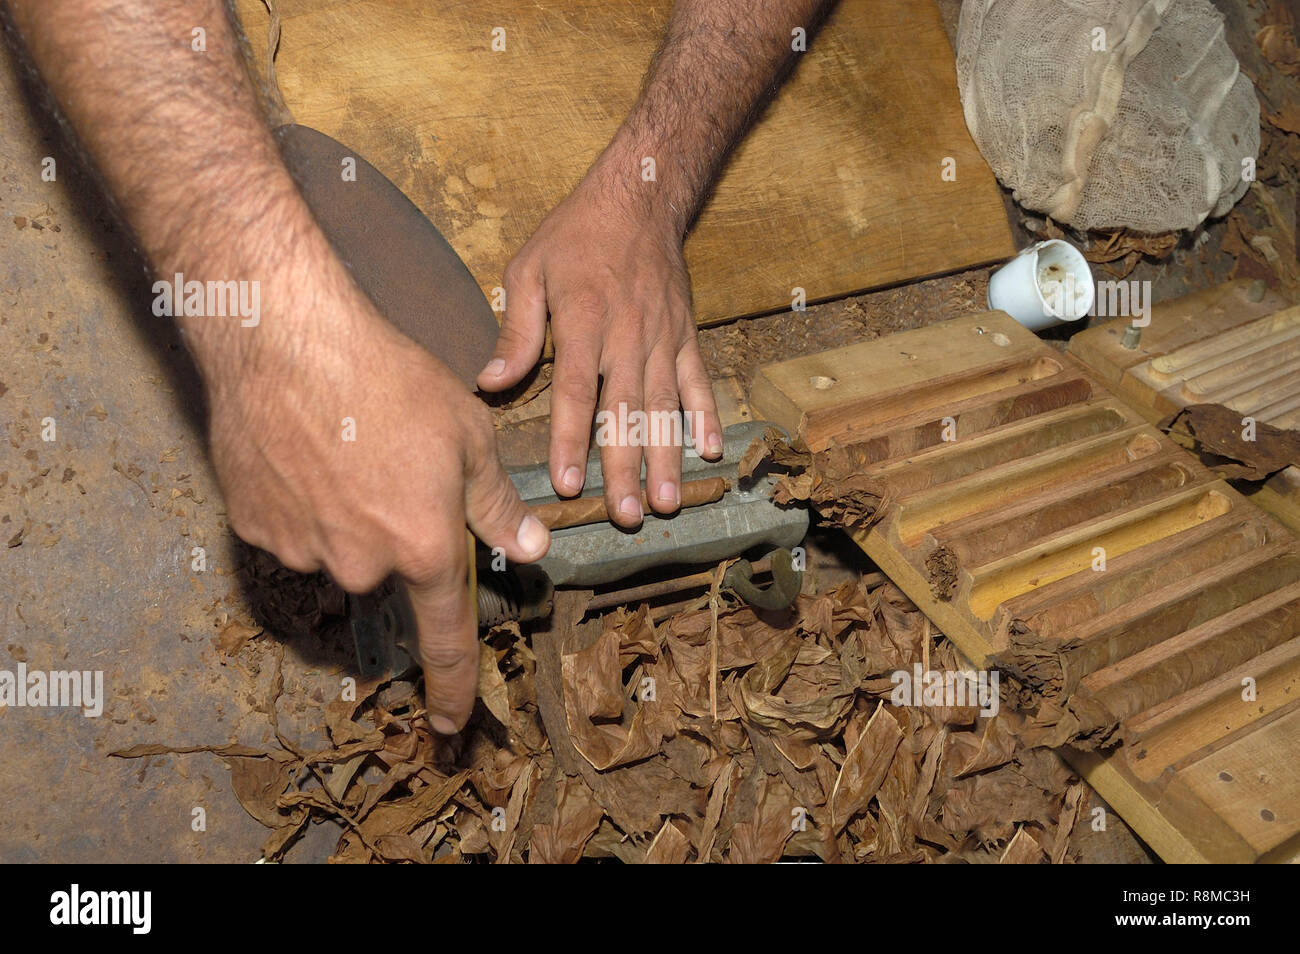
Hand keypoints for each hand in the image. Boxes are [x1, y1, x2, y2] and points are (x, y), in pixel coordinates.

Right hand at [207, 277, 548, 733]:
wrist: (287, 342)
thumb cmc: (390, 379)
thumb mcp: (468, 435)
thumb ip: (498, 504)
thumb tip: (530, 547)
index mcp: (423, 548)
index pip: (446, 641)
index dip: (454, 689)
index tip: (453, 725)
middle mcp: (361, 565)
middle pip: (387, 572)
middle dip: (394, 533)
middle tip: (388, 467)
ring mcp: (301, 550)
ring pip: (336, 550)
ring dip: (345, 517)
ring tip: (344, 449)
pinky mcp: (255, 528)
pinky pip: (291, 532)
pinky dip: (301, 503)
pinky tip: (304, 454)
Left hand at [477, 175, 722, 527]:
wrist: (637, 196)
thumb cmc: (574, 236)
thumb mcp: (528, 271)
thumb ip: (514, 333)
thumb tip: (489, 384)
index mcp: (583, 322)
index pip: (576, 393)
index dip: (570, 441)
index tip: (568, 486)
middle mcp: (627, 335)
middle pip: (626, 412)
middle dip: (627, 468)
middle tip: (628, 517)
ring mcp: (662, 337)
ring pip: (665, 407)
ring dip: (668, 458)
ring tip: (668, 502)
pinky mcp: (685, 334)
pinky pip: (698, 381)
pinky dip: (705, 416)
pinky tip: (709, 452)